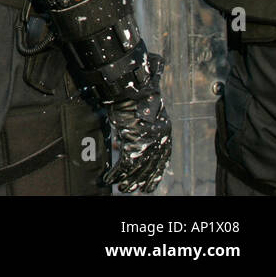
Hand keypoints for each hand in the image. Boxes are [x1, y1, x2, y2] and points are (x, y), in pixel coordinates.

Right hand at [103, 53, 171, 192]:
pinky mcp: (134, 142)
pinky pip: (125, 164)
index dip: (157, 170)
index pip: (163, 156)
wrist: (132, 87)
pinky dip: (118, 173)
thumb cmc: (136, 92)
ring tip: (124, 189)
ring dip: (130, 180)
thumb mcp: (142, 110)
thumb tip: (137, 128)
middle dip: (144, 179)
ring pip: (138, 169)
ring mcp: (147, 142)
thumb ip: (143, 123)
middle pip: (151, 166)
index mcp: (164, 130)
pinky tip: (111, 179)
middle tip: (139, 190)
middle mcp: (159, 139)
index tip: (153, 180)